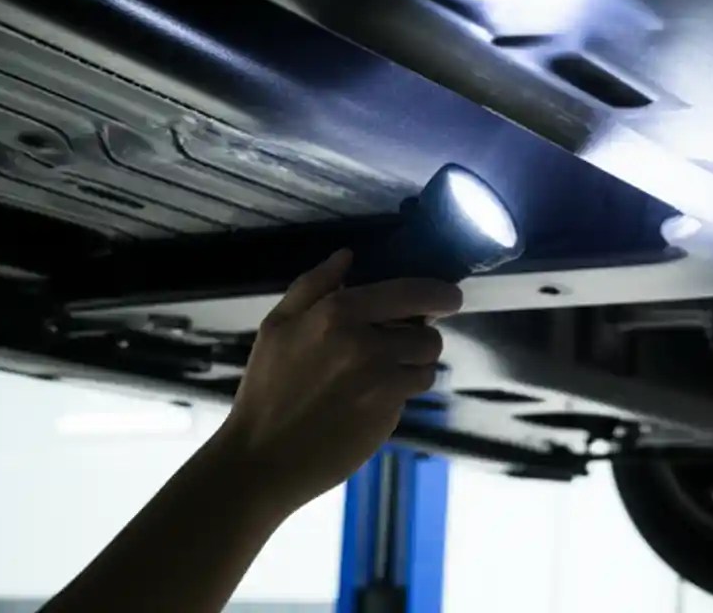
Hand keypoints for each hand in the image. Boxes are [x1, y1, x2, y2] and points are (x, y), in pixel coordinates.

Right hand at [213, 249, 461, 516]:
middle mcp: (366, 345)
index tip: (449, 297)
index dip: (441, 293)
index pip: (413, 292)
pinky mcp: (388, 415)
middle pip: (428, 335)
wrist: (262, 455)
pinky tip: (372, 397)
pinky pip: (412, 393)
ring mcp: (381, 383)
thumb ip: (314, 286)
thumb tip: (348, 256)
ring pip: (426, 366)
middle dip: (420, 337)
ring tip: (383, 372)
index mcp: (338, 314)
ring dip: (414, 366)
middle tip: (398, 343)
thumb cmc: (267, 387)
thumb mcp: (277, 326)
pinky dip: (401, 391)